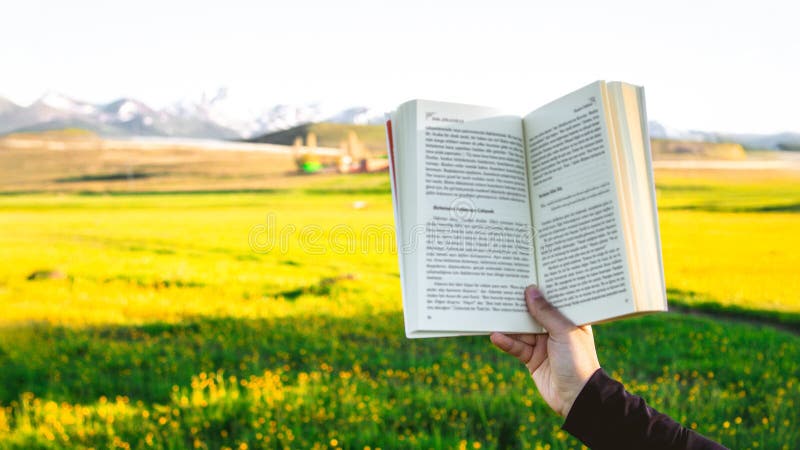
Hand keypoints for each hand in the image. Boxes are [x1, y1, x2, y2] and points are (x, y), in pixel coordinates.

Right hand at [490, 285, 600, 416]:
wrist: (578, 398)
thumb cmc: (578, 361)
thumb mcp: (564, 332)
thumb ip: (545, 312)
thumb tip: (530, 290)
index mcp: (570, 320)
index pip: (554, 300)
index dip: (541, 288)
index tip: (525, 273)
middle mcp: (556, 330)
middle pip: (533, 314)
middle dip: (519, 304)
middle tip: (502, 290)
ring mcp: (543, 344)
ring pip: (522, 330)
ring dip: (509, 324)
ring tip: (492, 311)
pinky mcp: (532, 359)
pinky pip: (516, 347)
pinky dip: (506, 342)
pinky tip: (495, 335)